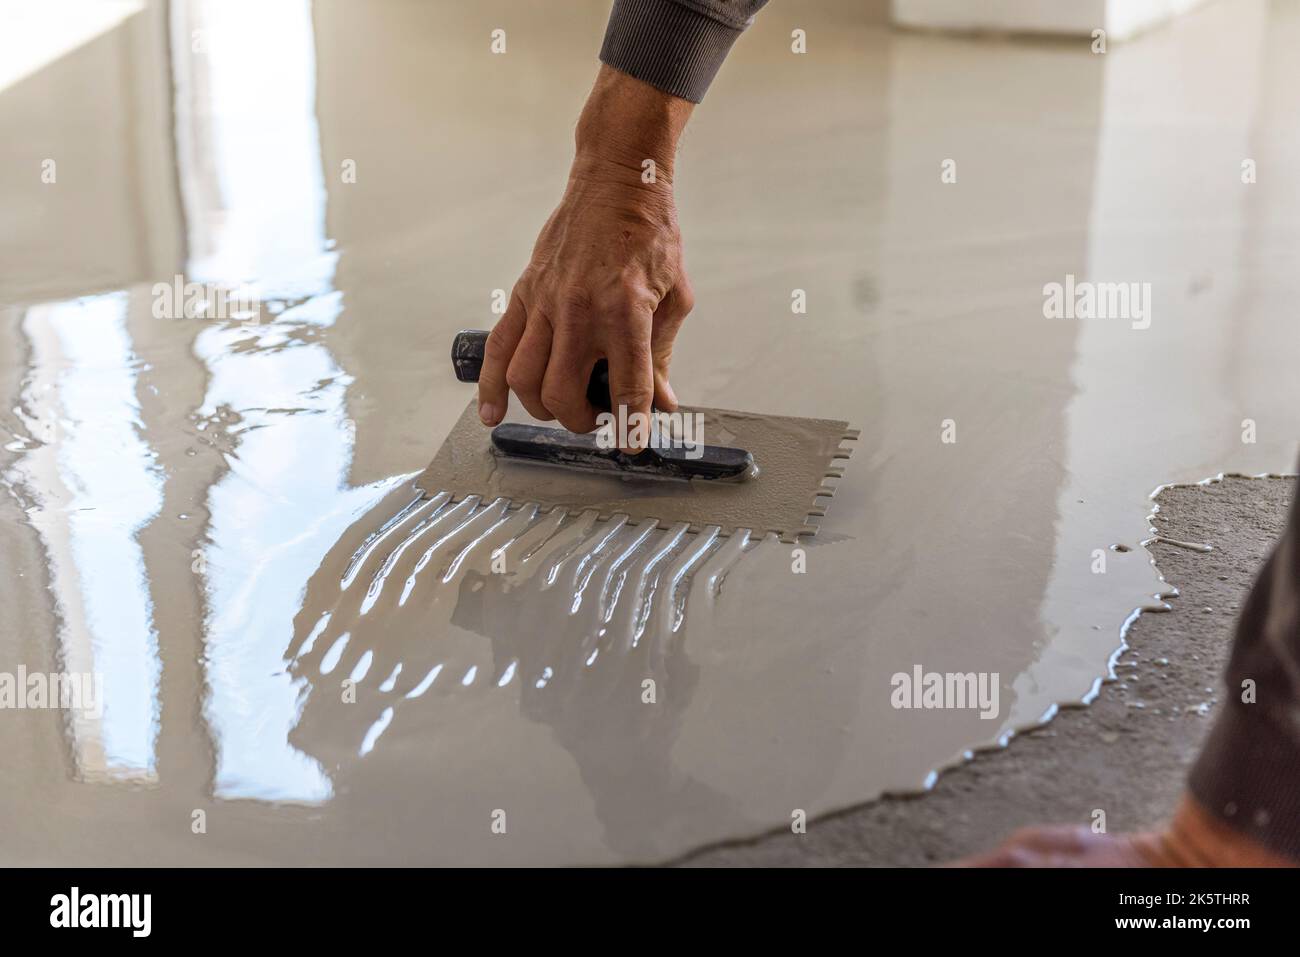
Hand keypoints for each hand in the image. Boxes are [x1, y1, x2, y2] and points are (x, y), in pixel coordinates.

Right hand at [477, 66, 695, 449]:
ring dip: (542, 407)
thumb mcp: (675, 296)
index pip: (628, 387)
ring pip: (526, 380)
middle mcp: (581, 312)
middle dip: (583, 421)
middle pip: (566, 395)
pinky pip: (497, 348)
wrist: (617, 182)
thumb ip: (662, 354)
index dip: (632, 425)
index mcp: (627, 312)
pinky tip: (492, 413)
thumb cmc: (649, 233)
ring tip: (563, 407)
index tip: (632, 444)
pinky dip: (490, 386)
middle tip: (599, 418)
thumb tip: (662, 401)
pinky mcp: (524, 294)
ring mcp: (546, 304)